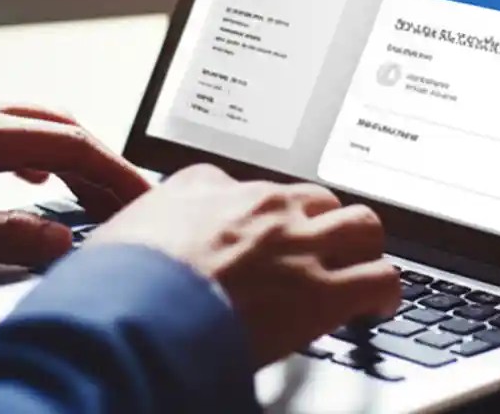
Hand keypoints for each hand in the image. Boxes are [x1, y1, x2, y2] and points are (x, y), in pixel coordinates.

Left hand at [0, 94, 150, 270]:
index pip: (68, 142)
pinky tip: (35, 173)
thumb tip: (58, 239)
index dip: (114, 171)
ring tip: (95, 189)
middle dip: (102, 160)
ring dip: (71, 151)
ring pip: (32, 121)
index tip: (143, 196)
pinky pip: (4, 126)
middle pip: (58, 124)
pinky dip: (37, 147)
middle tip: (131, 196)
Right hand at [87, 164, 399, 364]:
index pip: (249, 188)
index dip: (261, 214)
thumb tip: (125, 253)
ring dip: (361, 246)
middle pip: (315, 198)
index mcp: (207, 187)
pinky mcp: (321, 291)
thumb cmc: (115, 284)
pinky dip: (385, 291)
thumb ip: (140, 234)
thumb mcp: (115, 238)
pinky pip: (382, 277)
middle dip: (320, 223)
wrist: (132, 313)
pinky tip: (379, 304)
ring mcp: (295, 243)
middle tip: (317, 249)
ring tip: (358, 266)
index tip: (259, 233)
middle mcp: (259, 204)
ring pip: (362, 224)